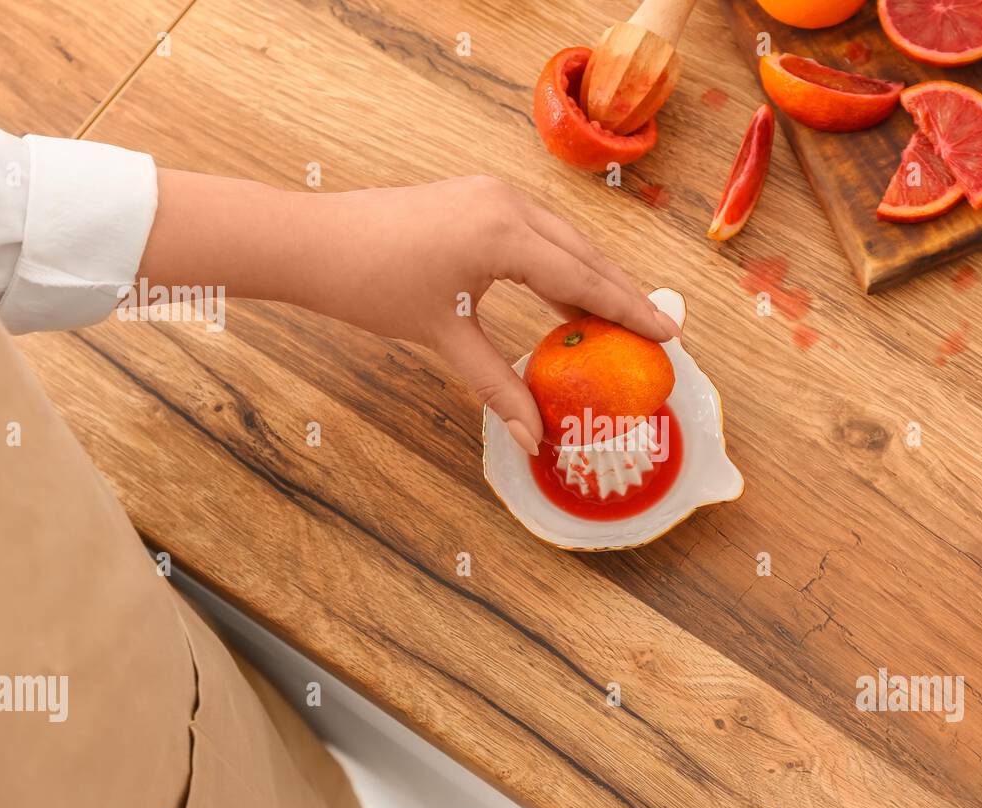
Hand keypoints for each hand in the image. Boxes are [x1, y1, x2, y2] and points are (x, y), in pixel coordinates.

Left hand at [139, 172, 676, 454]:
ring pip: (561, 240)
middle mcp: (507, 204)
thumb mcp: (443, 338)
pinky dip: (559, 264)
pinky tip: (566, 295)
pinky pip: (536, 232)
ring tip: (618, 319)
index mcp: (504, 234)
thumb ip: (497, 386)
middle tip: (657, 329)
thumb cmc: (371, 286)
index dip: (628, 309)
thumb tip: (533, 439)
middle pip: (583, 253)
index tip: (668, 333)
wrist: (313, 241)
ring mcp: (491, 194)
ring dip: (591, 278)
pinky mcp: (475, 197)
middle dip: (620, 293)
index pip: (583, 277)